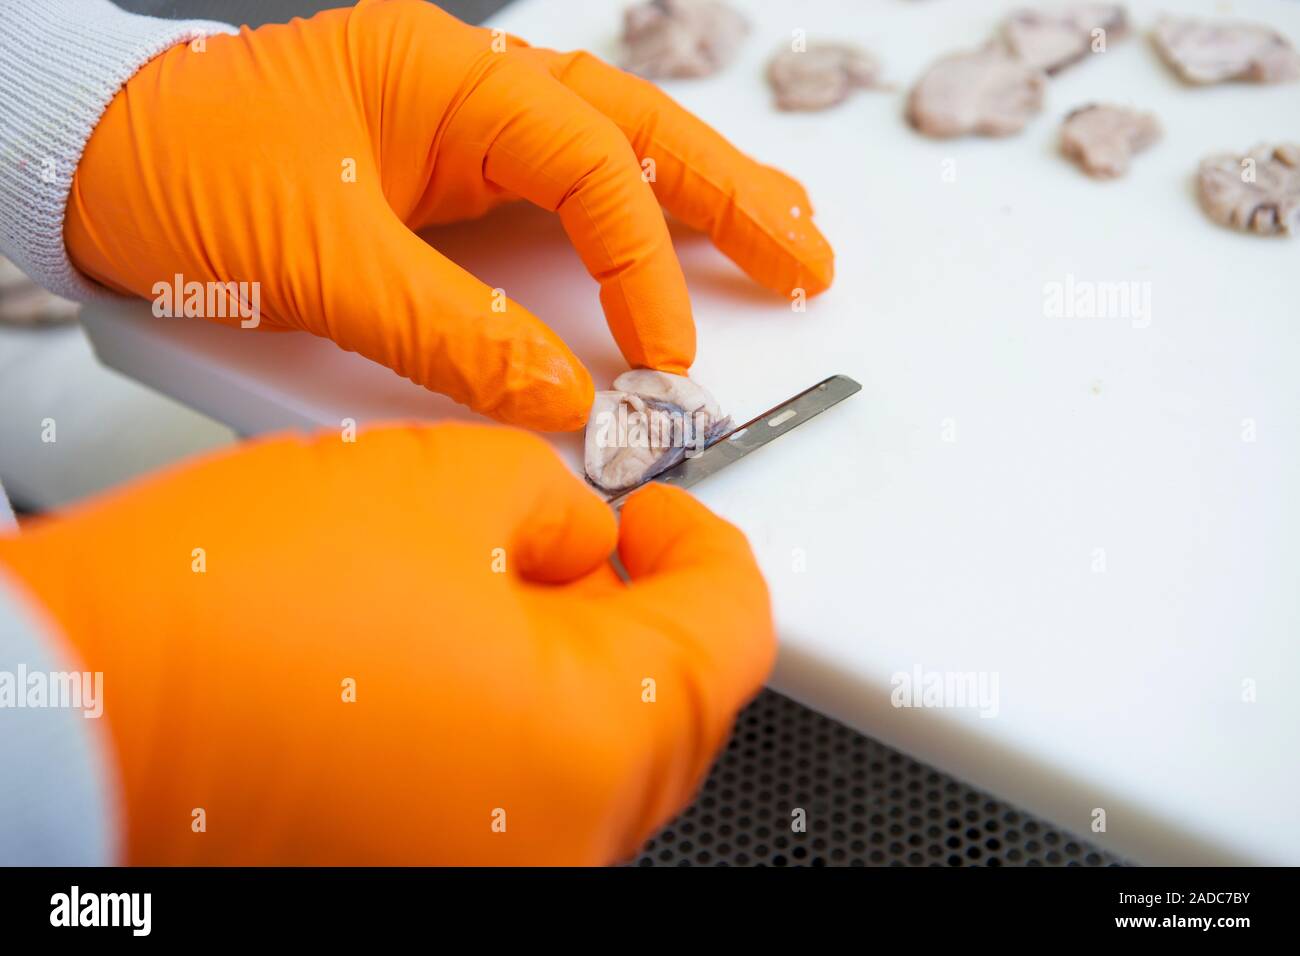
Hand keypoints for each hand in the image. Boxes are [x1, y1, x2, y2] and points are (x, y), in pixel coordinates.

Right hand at [0, 424, 773, 863]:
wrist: (78, 712)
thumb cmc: (229, 614)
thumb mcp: (444, 482)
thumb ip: (560, 501)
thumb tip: (584, 539)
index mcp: (594, 742)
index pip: (730, 633)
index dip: (709, 546)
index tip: (668, 510)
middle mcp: (564, 841)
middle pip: (674, 708)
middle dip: (652, 610)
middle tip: (605, 540)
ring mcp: (500, 875)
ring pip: (603, 754)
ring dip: (588, 664)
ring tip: (517, 583)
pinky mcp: (434, 874)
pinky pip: (528, 795)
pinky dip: (526, 720)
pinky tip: (468, 653)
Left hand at [66, 0, 833, 430]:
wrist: (94, 162)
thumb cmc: (182, 173)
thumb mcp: (318, 257)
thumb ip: (448, 332)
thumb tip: (563, 398)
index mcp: (445, 78)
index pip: (586, 160)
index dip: (640, 259)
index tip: (661, 353)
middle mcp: (470, 93)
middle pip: (636, 131)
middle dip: (729, 195)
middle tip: (807, 256)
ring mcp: (467, 136)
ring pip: (617, 152)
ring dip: (706, 197)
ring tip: (787, 237)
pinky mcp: (453, 187)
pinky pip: (567, 196)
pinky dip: (636, 224)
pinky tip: (684, 243)